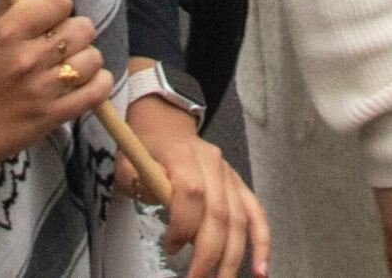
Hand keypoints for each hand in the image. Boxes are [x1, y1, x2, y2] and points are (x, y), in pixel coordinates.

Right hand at [0, 0, 107, 177]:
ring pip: (92, 59)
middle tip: (63, 42)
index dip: (58, 7)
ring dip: (86, 59)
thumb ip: (6, 9)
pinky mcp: (52, 116)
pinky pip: (95, 93)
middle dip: (76, 31)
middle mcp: (29, 57)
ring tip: (73, 64)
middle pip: (82, 28)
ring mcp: (43, 88)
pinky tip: (89, 81)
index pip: (59, 2)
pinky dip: (99, 84)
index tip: (52, 17)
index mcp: (8, 31)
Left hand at [133, 103, 266, 277]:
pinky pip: (256, 215)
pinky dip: (261, 243)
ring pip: (239, 220)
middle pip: (218, 212)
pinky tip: (260, 269)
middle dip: (208, 254)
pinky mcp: (240, 186)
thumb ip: (137, 178)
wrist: (168, 127)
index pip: (191, 191)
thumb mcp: (130, 159)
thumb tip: (155, 196)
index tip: (171, 247)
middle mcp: (213, 163)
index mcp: (183, 154)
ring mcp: (230, 175)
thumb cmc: (148, 149)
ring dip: (233, 257)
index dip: (183, 224)